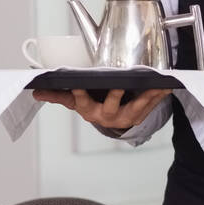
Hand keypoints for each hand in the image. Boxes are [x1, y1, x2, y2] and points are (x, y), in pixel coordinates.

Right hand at [32, 87, 171, 132]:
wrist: (115, 121)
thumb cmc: (94, 105)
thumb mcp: (76, 102)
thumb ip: (58, 95)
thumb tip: (36, 91)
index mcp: (89, 110)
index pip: (81, 102)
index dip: (79, 95)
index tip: (77, 86)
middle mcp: (107, 115)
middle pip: (110, 106)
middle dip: (114, 96)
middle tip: (118, 87)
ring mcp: (126, 115)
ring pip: (136, 105)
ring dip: (145, 95)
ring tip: (154, 84)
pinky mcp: (141, 114)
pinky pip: (152, 104)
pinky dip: (160, 94)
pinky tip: (168, 85)